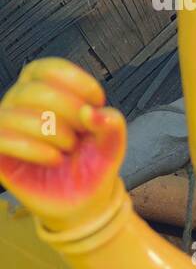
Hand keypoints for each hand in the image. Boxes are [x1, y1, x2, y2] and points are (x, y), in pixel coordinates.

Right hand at [0, 59, 125, 230]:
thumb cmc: (93, 163)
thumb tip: (93, 111)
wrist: (83, 200)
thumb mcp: (111, 143)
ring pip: (18, 113)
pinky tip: (53, 159)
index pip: (49, 68)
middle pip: (35, 90)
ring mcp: (6, 126)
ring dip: (53, 133)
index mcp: (47, 91)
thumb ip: (112, 124)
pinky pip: (3, 137)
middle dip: (68, 111)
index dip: (76, 82)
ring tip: (68, 149)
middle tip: (82, 134)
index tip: (97, 102)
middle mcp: (20, 103)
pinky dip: (34, 148)